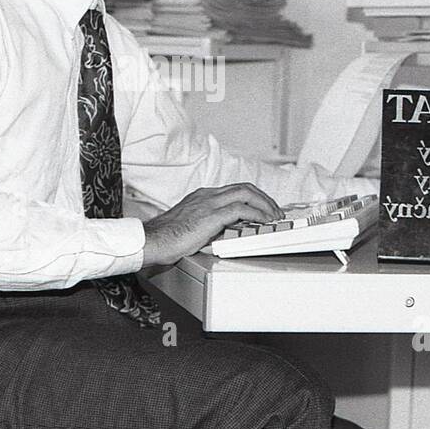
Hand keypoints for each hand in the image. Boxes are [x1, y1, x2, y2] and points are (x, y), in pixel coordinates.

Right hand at [142, 183, 281, 266]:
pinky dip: (257, 213)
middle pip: (244, 187)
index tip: (264, 206)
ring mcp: (209, 203)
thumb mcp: (192, 224)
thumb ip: (208, 222)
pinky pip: (241, 209)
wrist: (154, 241)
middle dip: (264, 198)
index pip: (234, 189)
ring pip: (246, 193)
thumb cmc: (168, 237)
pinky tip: (264, 220)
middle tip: (275, 211)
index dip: (253, 197)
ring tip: (274, 216)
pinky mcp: (211, 215)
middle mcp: (207, 195)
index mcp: (203, 196)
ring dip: (265, 204)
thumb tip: (224, 230)